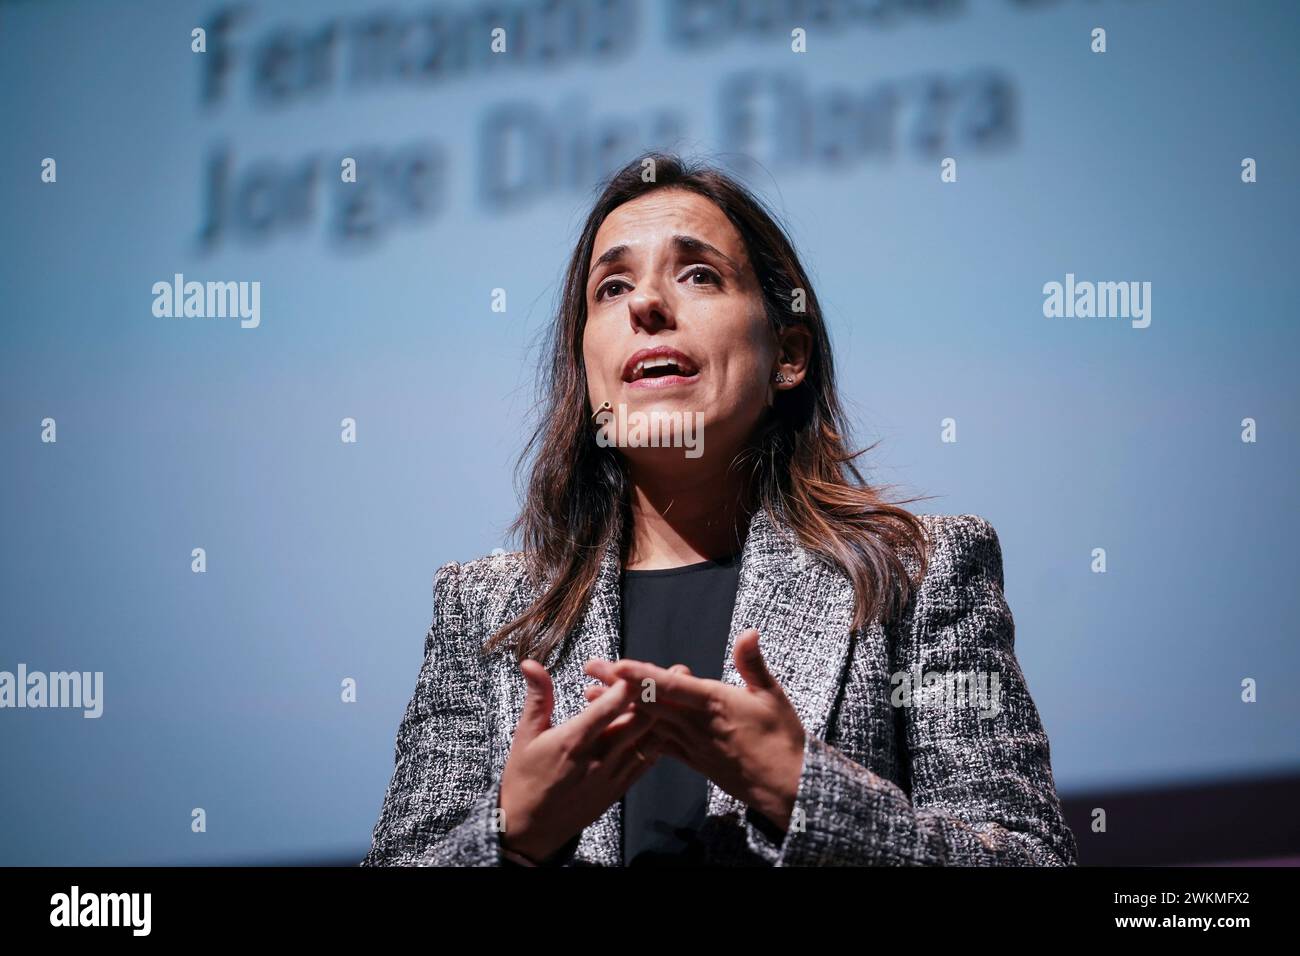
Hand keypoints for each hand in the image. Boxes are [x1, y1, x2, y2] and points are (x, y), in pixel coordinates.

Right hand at [498, 658, 661, 861]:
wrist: (530, 830)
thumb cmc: (524, 779)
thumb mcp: (525, 735)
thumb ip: (537, 696)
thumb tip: (530, 662)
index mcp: (573, 741)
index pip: (608, 708)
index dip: (629, 685)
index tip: (643, 665)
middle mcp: (598, 758)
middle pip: (638, 722)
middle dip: (657, 696)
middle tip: (676, 673)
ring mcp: (612, 775)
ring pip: (648, 741)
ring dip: (663, 717)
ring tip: (679, 696)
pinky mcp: (619, 789)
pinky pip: (647, 761)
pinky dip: (657, 741)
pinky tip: (665, 726)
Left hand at [582, 628, 806, 833]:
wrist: (785, 786)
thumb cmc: (782, 737)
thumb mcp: (772, 695)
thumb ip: (753, 663)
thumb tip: (749, 631)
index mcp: (713, 702)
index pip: (670, 685)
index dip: (642, 675)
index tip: (616, 665)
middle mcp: (696, 723)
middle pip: (649, 700)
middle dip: (617, 683)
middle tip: (589, 667)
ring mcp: (691, 743)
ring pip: (647, 722)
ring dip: (617, 707)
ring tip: (589, 695)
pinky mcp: (692, 759)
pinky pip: (658, 745)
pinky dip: (637, 734)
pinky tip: (617, 727)